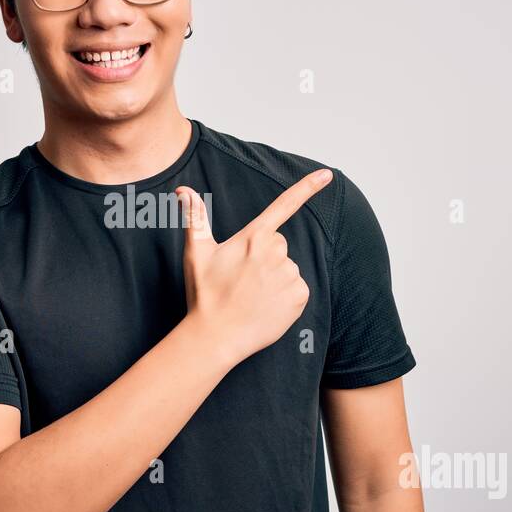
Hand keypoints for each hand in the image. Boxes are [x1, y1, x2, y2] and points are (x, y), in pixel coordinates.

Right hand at [176, 168, 332, 366]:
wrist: (216, 336)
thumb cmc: (205, 294)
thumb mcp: (196, 252)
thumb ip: (195, 217)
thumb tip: (183, 190)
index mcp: (253, 237)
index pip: (283, 205)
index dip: (307, 188)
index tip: (328, 174)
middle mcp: (275, 252)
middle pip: (278, 245)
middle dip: (264, 257)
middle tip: (242, 279)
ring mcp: (288, 275)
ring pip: (287, 268)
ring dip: (274, 279)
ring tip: (252, 296)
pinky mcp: (299, 296)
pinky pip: (297, 289)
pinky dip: (285, 297)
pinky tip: (265, 307)